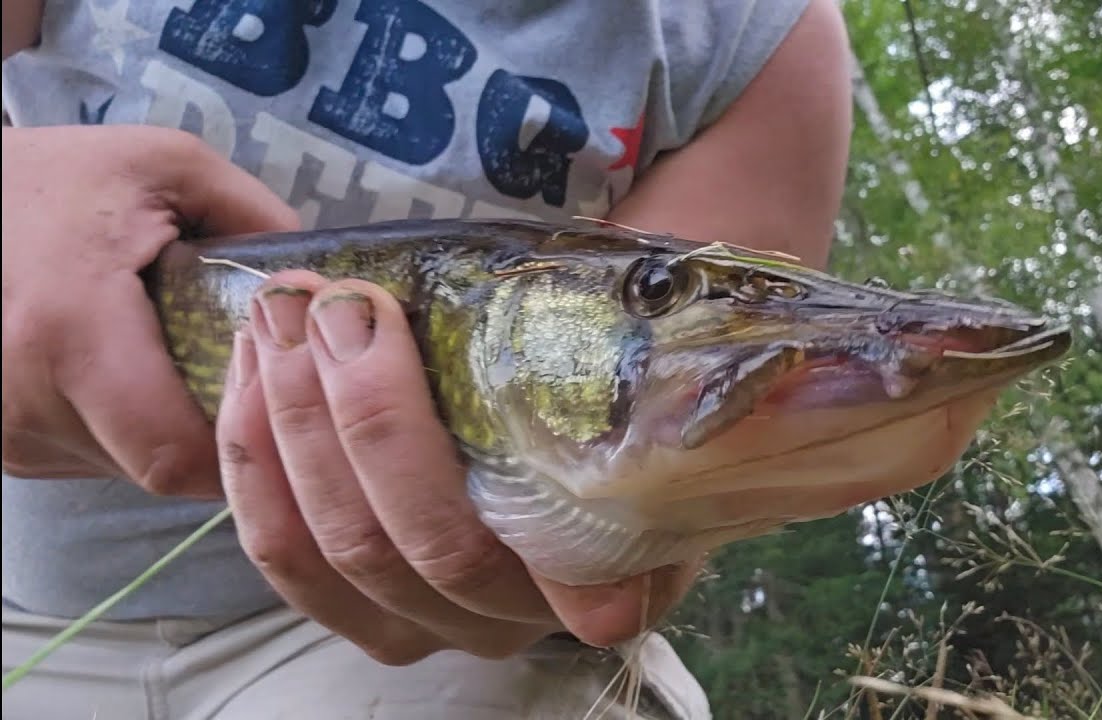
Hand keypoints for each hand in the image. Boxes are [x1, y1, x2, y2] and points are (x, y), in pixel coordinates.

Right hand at [1, 125, 299, 495]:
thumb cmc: (58, 178)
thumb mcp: (169, 166)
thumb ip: (256, 219)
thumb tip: (321, 287)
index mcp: (72, 334)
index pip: (178, 456)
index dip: (244, 445)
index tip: (281, 401)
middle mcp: (26, 404)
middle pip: (161, 470)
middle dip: (218, 435)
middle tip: (245, 377)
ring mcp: (3, 433)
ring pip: (127, 470)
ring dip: (170, 431)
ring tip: (179, 361)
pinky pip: (91, 459)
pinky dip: (126, 428)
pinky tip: (132, 371)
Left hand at [218, 271, 699, 661]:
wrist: (620, 388)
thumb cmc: (630, 366)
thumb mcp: (655, 375)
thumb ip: (642, 397)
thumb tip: (618, 443)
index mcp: (600, 580)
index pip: (480, 548)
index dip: (397, 434)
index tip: (371, 309)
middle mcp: (512, 619)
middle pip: (401, 544)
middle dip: (337, 406)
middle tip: (319, 294)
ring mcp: (429, 620)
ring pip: (330, 554)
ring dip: (284, 426)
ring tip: (279, 315)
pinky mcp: (361, 602)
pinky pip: (285, 560)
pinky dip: (252, 465)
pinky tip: (248, 377)